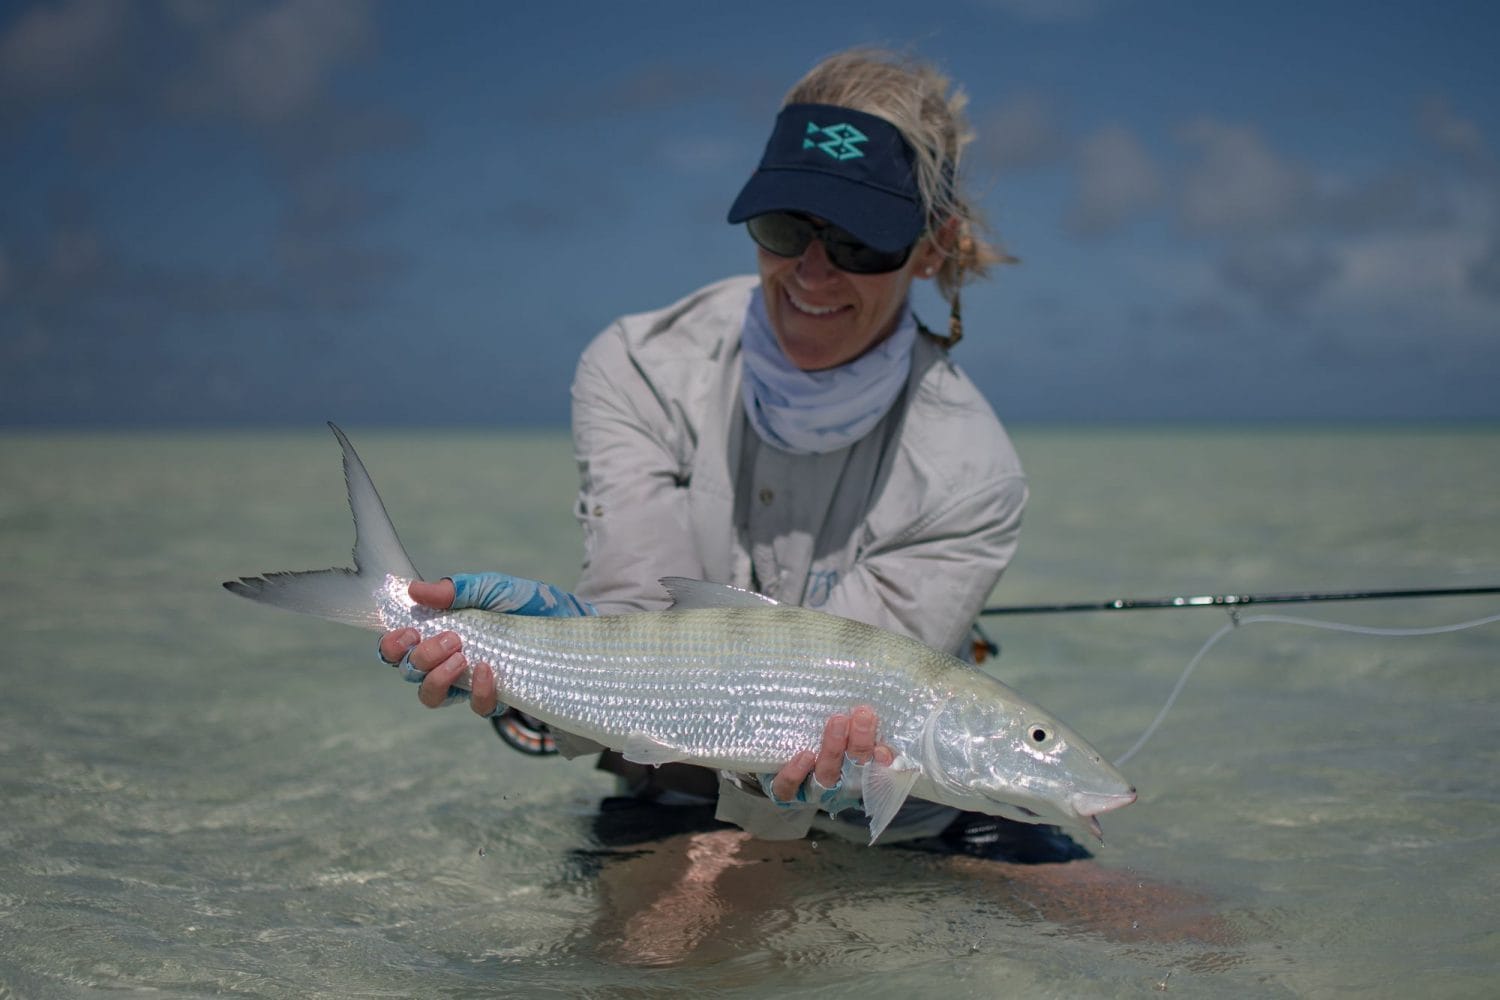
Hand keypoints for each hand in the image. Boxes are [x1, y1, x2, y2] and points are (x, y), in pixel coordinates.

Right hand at [378, 573, 594, 715]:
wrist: (571, 624)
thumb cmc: (526, 603)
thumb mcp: (493, 588)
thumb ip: (457, 588)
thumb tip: (416, 590)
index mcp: (439, 631)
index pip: (398, 647)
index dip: (391, 645)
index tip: (407, 632)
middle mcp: (446, 660)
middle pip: (409, 672)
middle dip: (421, 657)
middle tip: (451, 638)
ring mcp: (468, 682)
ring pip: (431, 696)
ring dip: (438, 677)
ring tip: (463, 656)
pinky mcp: (496, 698)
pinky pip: (476, 707)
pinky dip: (478, 690)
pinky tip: (490, 670)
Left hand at [769, 706, 893, 803]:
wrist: (778, 773)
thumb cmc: (822, 745)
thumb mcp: (846, 737)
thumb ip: (859, 724)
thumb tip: (869, 700)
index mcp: (859, 777)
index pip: (878, 772)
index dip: (883, 764)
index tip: (883, 749)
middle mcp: (840, 788)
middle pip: (855, 770)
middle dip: (860, 743)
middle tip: (863, 715)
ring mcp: (813, 792)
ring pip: (826, 775)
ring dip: (834, 748)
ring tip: (838, 721)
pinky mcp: (786, 794)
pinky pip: (790, 789)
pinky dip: (796, 774)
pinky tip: (804, 756)